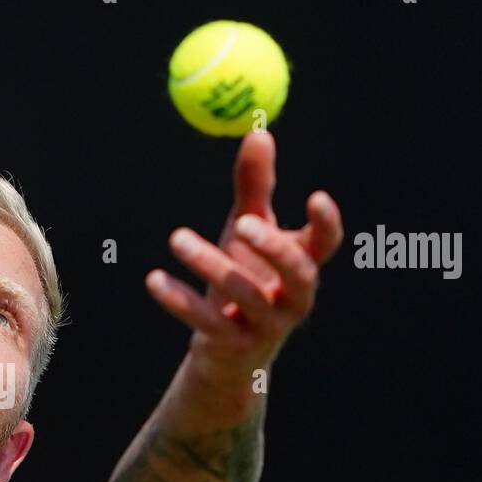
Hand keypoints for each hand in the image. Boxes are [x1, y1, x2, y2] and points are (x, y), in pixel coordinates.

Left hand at [146, 131, 343, 384]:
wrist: (227, 350)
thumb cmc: (244, 276)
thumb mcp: (246, 229)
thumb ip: (255, 186)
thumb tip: (258, 132)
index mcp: (303, 265)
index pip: (326, 244)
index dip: (327, 223)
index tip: (316, 196)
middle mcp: (294, 298)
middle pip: (297, 274)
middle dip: (273, 248)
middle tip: (243, 223)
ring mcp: (267, 326)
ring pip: (247, 296)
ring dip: (211, 264)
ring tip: (177, 238)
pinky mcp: (234, 346)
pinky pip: (209, 322)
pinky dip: (180, 300)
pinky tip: (154, 278)